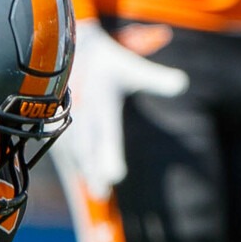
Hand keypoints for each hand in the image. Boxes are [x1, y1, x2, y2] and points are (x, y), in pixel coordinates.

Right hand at [48, 20, 188, 198]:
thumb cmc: (104, 62)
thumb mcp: (129, 67)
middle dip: (93, 169)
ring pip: (72, 149)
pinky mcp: (58, 123)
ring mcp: (67, 118)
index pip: (107, 131)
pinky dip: (71, 164)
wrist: (67, 49)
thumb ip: (155, 78)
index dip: (110, 153)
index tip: (116, 176)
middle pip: (86, 146)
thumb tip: (183, 83)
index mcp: (101, 98)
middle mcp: (83, 110)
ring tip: (96, 192)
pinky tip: (81, 181)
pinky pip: (63, 147)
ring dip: (83, 171)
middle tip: (102, 192)